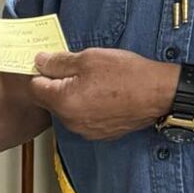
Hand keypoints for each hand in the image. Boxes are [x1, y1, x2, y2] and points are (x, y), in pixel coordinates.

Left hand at [27, 48, 176, 139]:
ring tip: (96, 81)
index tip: (51, 62)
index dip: (41, 71)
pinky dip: (88, 106)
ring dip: (74, 95)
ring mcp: (85, 130)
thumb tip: (40, 61)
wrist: (159, 94)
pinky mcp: (99, 133)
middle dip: (58, 83)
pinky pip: (83, 117)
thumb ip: (59, 62)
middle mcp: (71, 121)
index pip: (34, 87)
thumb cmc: (128, 75)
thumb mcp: (89, 58)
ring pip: (67, 109)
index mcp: (63, 102)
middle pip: (50, 100)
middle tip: (79, 68)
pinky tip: (104, 94)